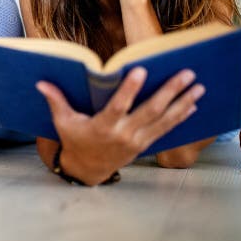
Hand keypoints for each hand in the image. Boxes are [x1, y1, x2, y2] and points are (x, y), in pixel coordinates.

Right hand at [36, 67, 203, 185]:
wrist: (88, 169)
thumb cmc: (74, 140)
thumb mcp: (62, 123)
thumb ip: (56, 101)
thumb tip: (41, 82)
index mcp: (102, 127)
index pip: (118, 106)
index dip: (130, 89)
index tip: (142, 71)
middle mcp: (124, 134)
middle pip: (150, 111)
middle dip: (170, 91)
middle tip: (186, 74)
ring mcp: (137, 140)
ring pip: (164, 120)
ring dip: (182, 102)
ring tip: (198, 86)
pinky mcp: (145, 144)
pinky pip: (166, 129)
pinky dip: (180, 116)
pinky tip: (193, 103)